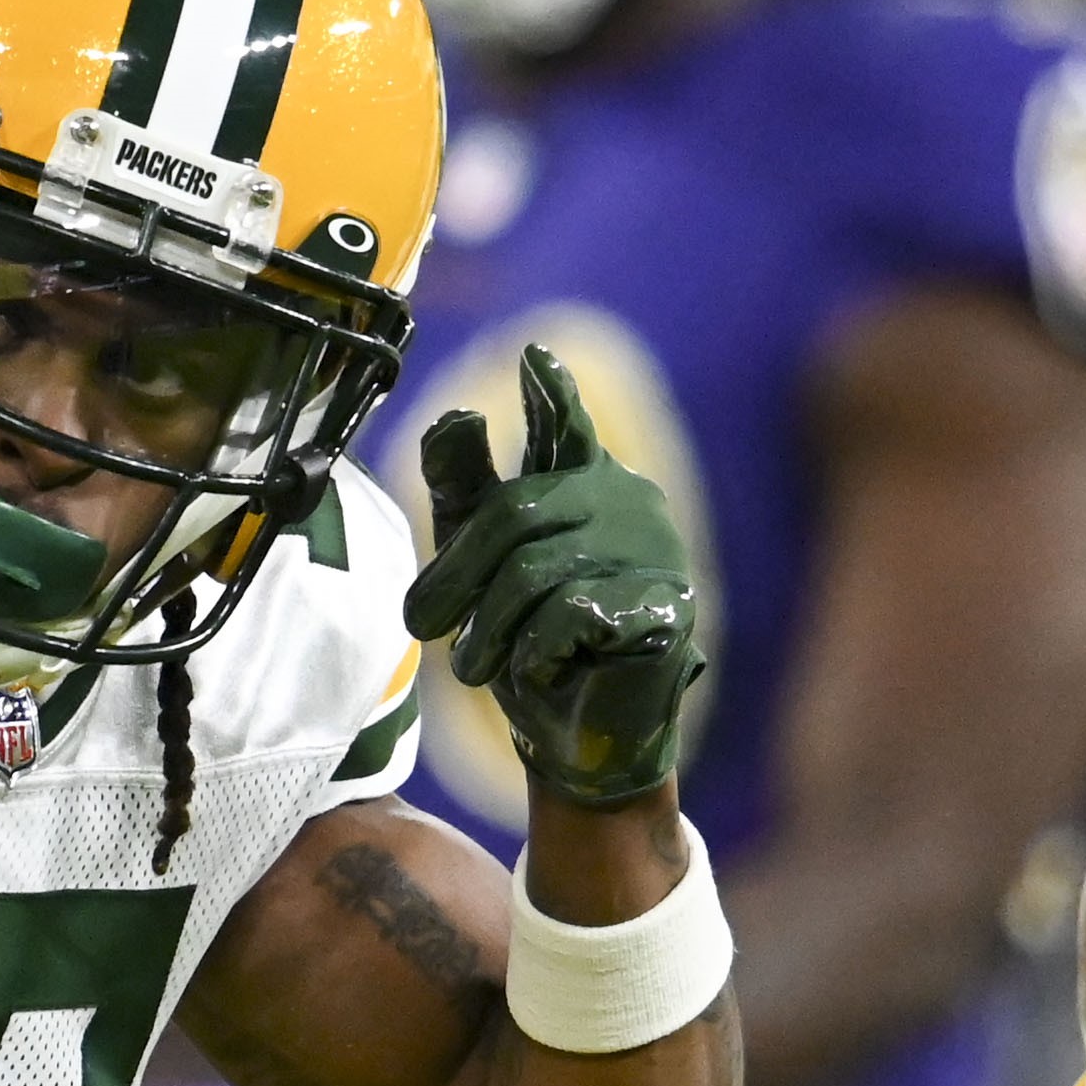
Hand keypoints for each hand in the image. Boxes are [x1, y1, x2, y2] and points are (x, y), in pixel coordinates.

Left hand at [403, 345, 702, 805]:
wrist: (573, 729)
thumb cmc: (525, 635)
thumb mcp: (477, 558)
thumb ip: (464, 489)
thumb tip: (457, 414)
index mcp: (582, 481)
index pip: (565, 427)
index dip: (551, 394)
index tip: (530, 356)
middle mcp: (626, 501)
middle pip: (514, 516)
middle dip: (455, 576)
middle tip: (419, 625)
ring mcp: (655, 551)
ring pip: (536, 573)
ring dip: (488, 629)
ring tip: (470, 668)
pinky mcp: (666, 607)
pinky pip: (573, 614)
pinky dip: (536, 650)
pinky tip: (539, 669)